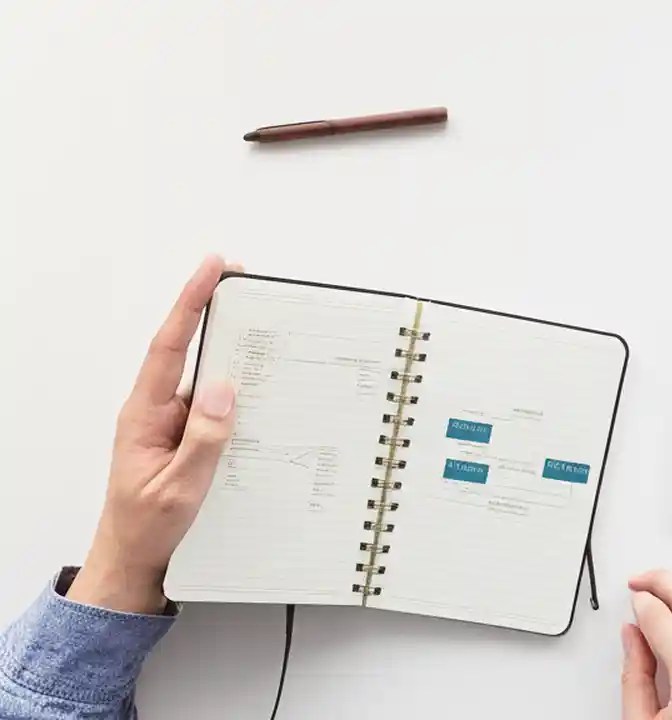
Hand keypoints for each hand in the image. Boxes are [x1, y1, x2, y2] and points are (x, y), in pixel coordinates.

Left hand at [67, 256, 237, 614]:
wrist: (133, 562)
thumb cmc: (147, 528)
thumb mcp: (177, 488)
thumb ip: (202, 438)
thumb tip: (223, 388)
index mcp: (145, 413)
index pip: (169, 346)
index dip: (191, 303)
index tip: (212, 269)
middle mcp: (157, 410)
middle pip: (188, 349)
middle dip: (214, 313)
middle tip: (244, 282)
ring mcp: (173, 423)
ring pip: (208, 379)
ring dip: (234, 357)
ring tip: (267, 334)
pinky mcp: (188, 438)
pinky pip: (216, 408)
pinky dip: (239, 396)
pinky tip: (264, 396)